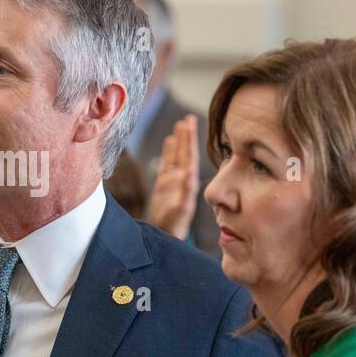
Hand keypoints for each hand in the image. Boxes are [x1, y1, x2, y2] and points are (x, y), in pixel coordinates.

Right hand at [145, 114, 199, 239]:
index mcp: (188, 183)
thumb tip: (188, 173)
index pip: (190, 157)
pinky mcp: (163, 185)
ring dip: (179, 141)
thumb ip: (185, 193)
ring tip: (180, 124)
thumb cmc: (174, 228)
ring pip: (176, 156)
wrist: (164, 238)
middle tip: (188, 118)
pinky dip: (168, 151)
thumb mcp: (180, 211)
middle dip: (187, 136)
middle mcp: (182, 180)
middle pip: (185, 153)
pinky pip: (166, 163)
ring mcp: (173, 181)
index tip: (192, 124)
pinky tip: (170, 140)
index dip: (191, 141)